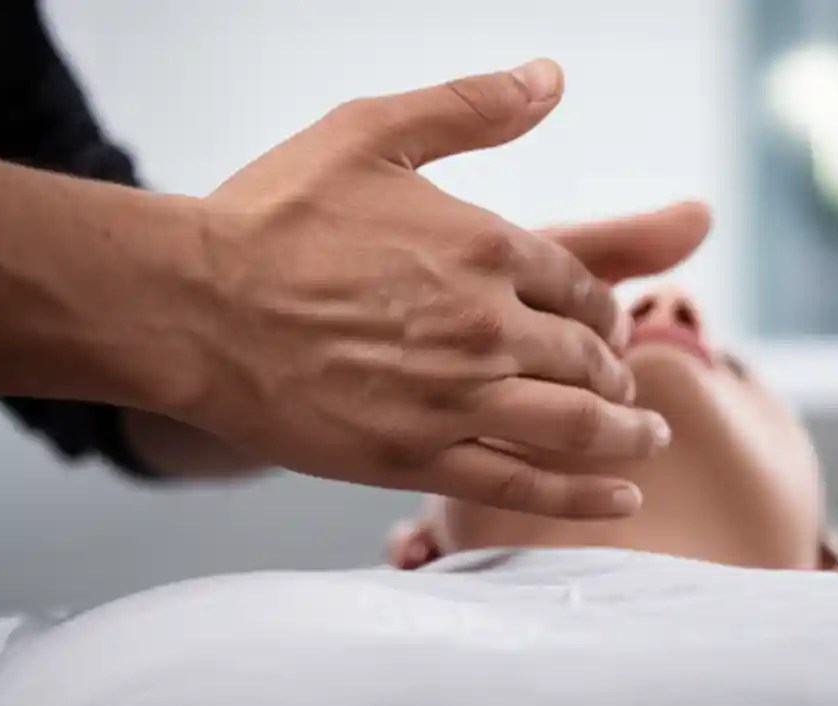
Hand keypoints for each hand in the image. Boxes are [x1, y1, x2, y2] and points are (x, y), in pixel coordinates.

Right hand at [170, 60, 696, 517]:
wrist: (189, 305)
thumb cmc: (271, 216)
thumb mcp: (371, 132)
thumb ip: (469, 106)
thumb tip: (550, 76)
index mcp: (486, 248)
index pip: (581, 287)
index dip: (602, 309)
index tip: (602, 324)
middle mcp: (486, 328)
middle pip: (588, 359)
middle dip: (617, 372)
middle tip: (623, 384)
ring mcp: (454, 400)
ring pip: (575, 425)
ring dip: (626, 433)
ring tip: (647, 439)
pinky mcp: (415, 457)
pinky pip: (521, 485)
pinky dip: (582, 495)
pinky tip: (623, 496)